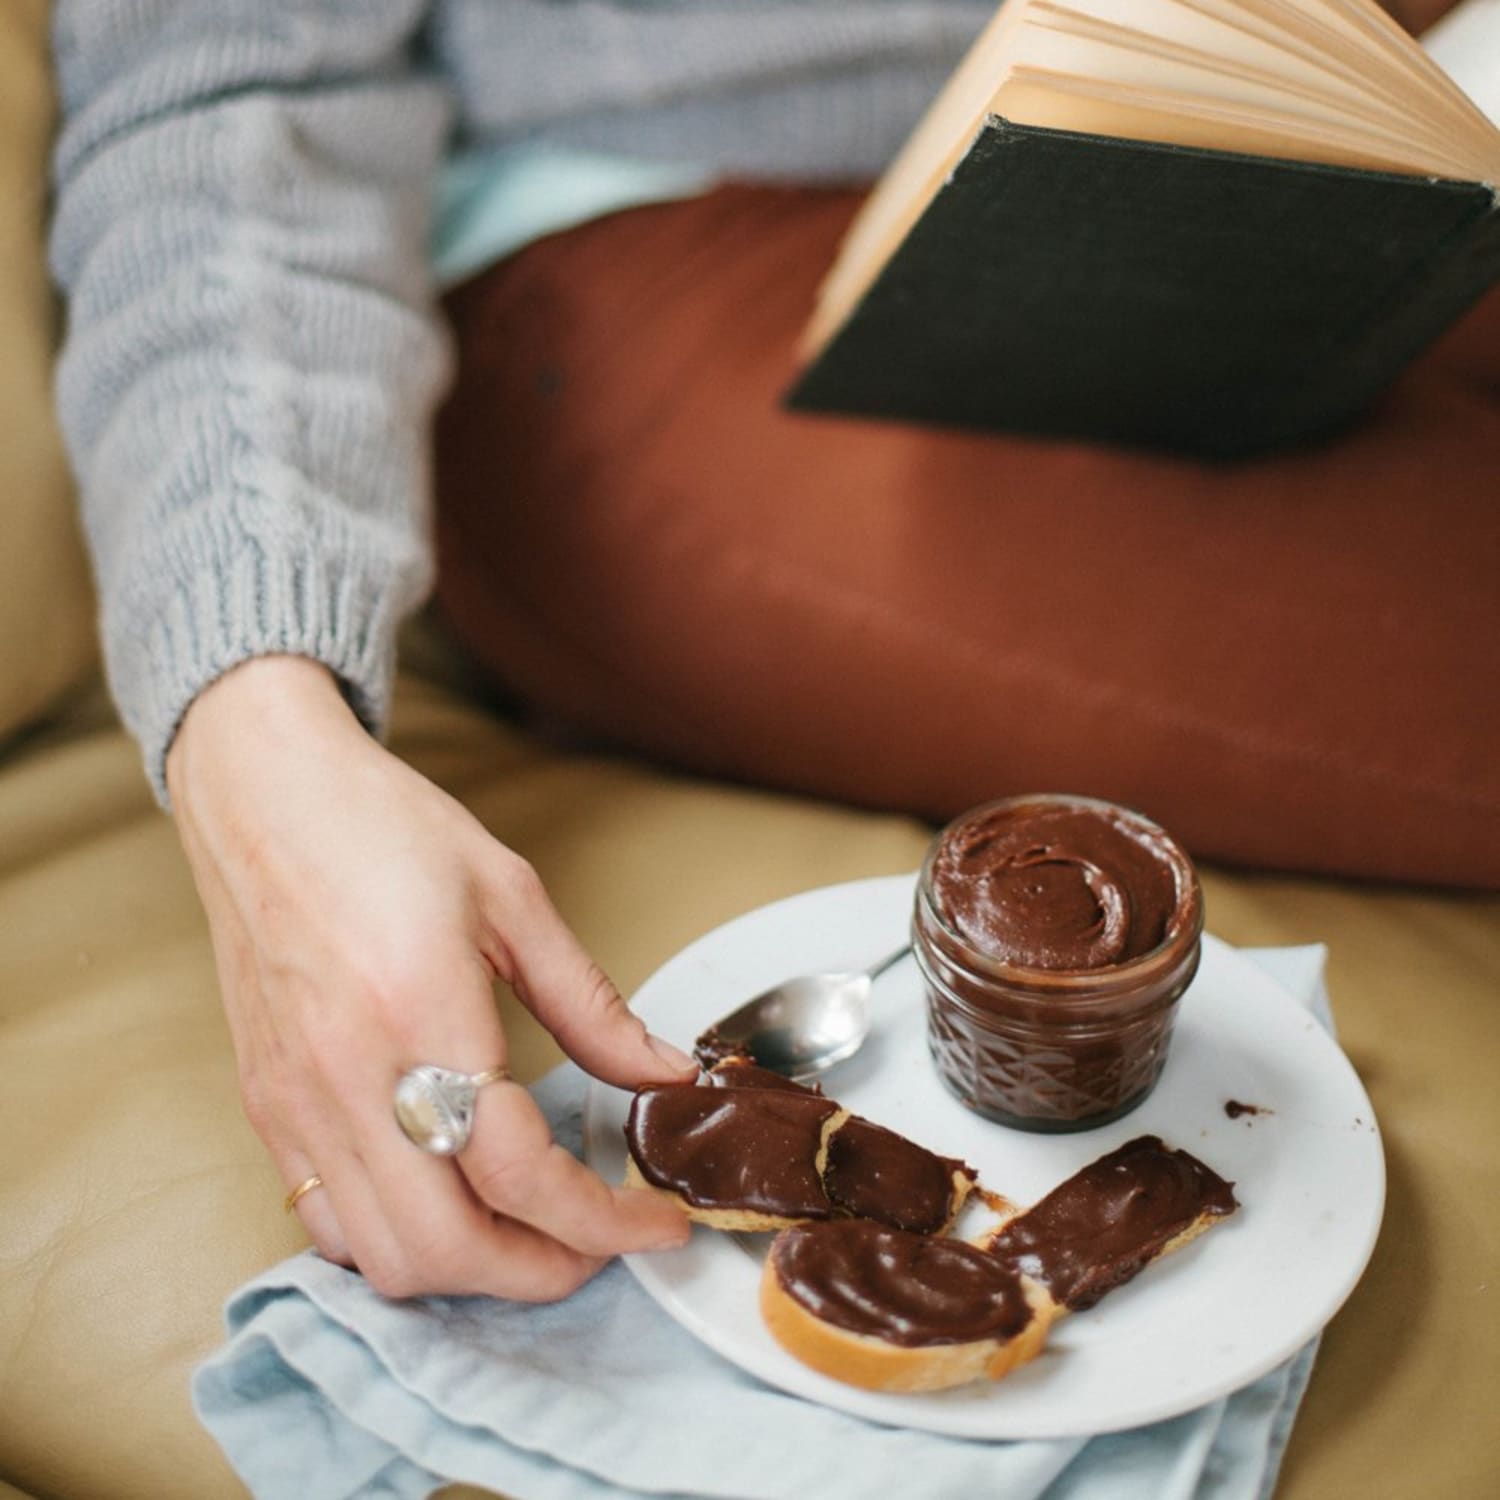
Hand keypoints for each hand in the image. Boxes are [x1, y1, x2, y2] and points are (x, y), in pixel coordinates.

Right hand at [167, 655, 695, 1299]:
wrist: (262, 793)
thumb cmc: (384, 826)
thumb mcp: (511, 897)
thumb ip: (593, 1005)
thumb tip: (667, 1074)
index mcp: (419, 1009)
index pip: (518, 1172)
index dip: (605, 1219)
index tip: (657, 1223)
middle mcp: (344, 1075)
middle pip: (446, 1246)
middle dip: (542, 1270)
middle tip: (603, 1241)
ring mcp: (293, 1102)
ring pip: (380, 1258)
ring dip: (471, 1271)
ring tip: (535, 1231)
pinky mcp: (265, 1108)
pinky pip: (329, 1224)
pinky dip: (399, 1243)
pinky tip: (449, 1202)